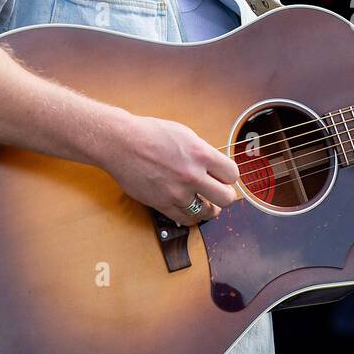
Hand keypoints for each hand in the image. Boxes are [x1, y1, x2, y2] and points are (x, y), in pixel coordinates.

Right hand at [102, 113, 239, 226]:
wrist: (121, 143)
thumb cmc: (150, 134)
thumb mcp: (185, 134)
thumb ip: (202, 152)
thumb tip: (214, 166)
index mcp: (201, 154)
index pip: (232, 174)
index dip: (229, 176)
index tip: (224, 177)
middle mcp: (192, 175)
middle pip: (227, 198)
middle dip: (225, 196)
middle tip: (218, 193)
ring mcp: (177, 192)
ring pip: (208, 212)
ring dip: (209, 209)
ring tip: (205, 204)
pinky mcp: (162, 204)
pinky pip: (186, 219)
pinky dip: (191, 217)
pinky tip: (190, 210)